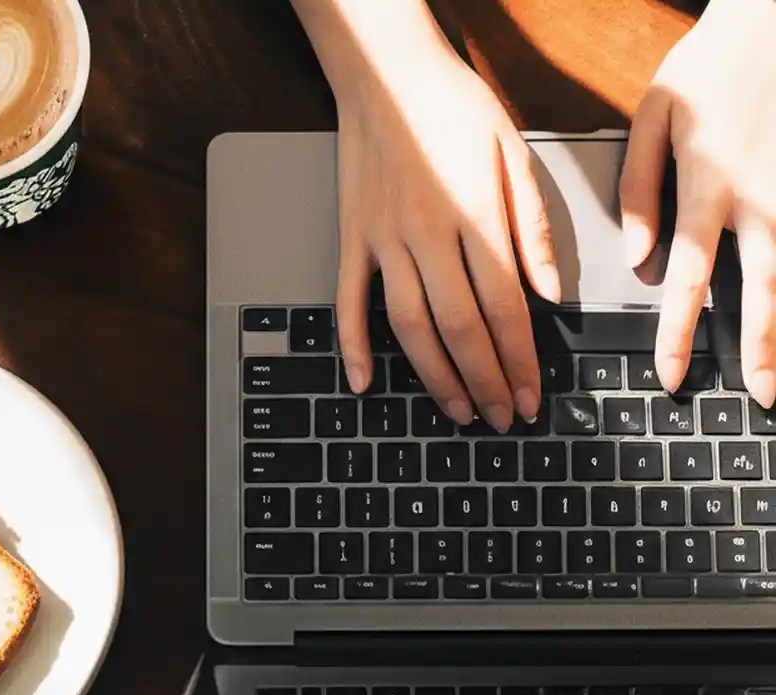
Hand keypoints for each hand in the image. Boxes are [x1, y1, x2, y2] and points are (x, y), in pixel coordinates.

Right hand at [330, 27, 560, 431]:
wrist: (386, 73)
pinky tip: (363, 381)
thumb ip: (532, 225)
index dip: (520, 360)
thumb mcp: (514, 151)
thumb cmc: (453, 105)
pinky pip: (348, 301)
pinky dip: (352, 346)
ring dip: (434, 375)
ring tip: (457, 410)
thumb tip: (549, 292)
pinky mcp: (351, 237)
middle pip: (458, 327)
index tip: (531, 394)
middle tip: (501, 418)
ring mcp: (381, 240)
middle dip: (485, 381)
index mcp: (473, 215)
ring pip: (407, 325)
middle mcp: (425, 234)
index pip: (503, 307)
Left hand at [621, 0, 775, 405]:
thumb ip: (640, 188)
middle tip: (760, 397)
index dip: (679, 334)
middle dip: (761, 350)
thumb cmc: (710, 66)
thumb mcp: (655, 115)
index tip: (672, 375)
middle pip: (761, 291)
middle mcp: (760, 199)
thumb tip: (638, 257)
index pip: (690, 279)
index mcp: (707, 187)